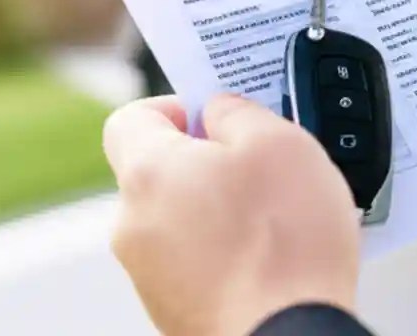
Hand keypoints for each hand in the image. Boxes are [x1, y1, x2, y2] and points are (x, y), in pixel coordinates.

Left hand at [102, 95, 360, 335]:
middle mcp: (135, 225)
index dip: (176, 106)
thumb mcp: (279, 142)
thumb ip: (239, 111)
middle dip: (212, 161)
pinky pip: (199, 260)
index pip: (132, 117)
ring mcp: (152, 275)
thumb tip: (222, 111)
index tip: (215, 112)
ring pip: (184, 218)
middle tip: (264, 163)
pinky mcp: (176, 309)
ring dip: (225, 208)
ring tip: (280, 217)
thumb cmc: (284, 247)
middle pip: (162, 171)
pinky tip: (275, 257)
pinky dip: (231, 252)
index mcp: (148, 173)